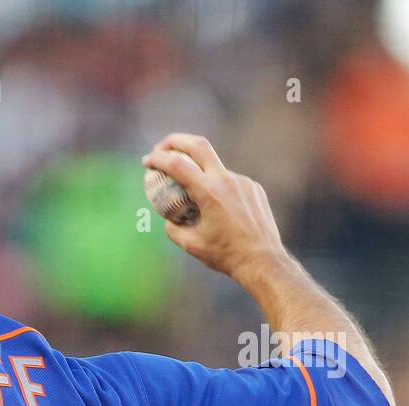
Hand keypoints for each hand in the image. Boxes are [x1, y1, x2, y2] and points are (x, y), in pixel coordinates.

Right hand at [141, 133, 288, 281]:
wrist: (262, 260)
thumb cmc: (224, 254)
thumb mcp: (190, 244)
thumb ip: (172, 228)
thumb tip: (168, 218)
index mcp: (209, 193)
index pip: (178, 165)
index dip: (158, 159)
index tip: (146, 162)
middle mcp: (227, 181)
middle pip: (199, 145)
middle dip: (176, 141)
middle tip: (161, 148)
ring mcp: (243, 182)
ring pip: (215, 167)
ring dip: (198, 172)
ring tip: (190, 193)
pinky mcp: (253, 188)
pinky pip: (230, 182)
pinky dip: (217, 188)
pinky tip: (217, 208)